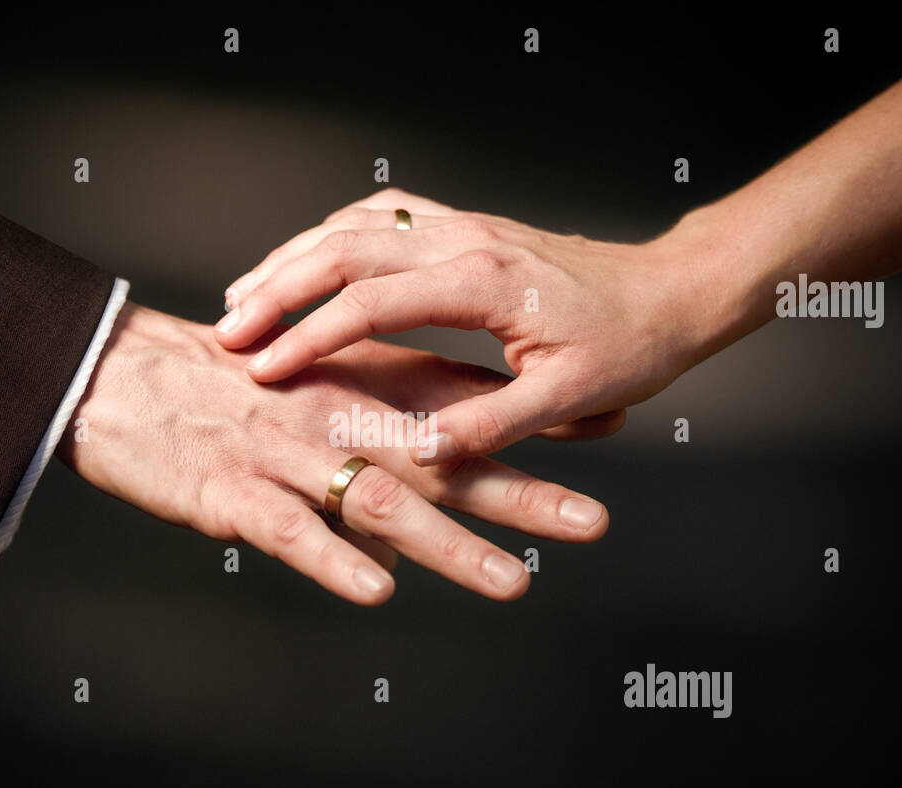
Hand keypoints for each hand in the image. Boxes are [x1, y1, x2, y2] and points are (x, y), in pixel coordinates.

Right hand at [58, 301, 610, 604]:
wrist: (118, 374)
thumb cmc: (220, 387)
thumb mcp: (305, 393)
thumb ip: (369, 441)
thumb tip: (423, 517)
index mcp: (358, 385)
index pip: (462, 403)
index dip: (533, 419)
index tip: (610, 430)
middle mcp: (336, 414)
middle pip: (441, 457)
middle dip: (522, 493)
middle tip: (594, 524)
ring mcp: (285, 452)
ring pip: (379, 499)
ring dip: (449, 544)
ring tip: (512, 583)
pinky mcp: (231, 490)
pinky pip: (289, 529)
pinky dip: (334, 559)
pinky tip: (378, 592)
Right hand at [214, 188, 701, 464]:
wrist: (674, 291)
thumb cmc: (628, 344)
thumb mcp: (567, 396)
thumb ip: (490, 425)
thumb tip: (419, 456)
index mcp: (482, 283)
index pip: (371, 301)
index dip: (309, 336)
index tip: (262, 369)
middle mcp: (463, 244)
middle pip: (343, 247)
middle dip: (277, 288)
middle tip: (227, 330)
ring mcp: (461, 227)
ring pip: (352, 224)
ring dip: (293, 259)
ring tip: (244, 299)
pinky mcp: (464, 227)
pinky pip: (378, 217)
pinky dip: (329, 238)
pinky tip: (305, 266)